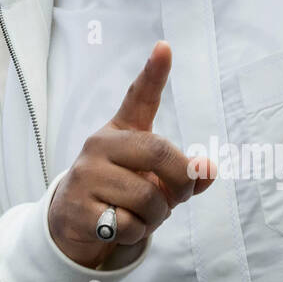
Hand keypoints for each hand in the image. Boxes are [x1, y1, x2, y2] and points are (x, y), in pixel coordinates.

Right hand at [47, 41, 215, 268]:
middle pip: (160, 152)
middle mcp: (99, 145)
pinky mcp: (78, 207)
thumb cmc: (120, 193)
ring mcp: (86, 175)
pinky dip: (135, 234)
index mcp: (120, 132)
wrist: (73, 223)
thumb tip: (209, 170)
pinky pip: (127, 225)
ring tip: (140, 216)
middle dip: (181, 182)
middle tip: (178, 198)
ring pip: (147, 198)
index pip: (138, 98)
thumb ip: (183, 174)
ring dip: (156, 217)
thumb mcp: (153, 181)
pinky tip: (120, 227)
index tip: (165, 47)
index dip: (154, 73)